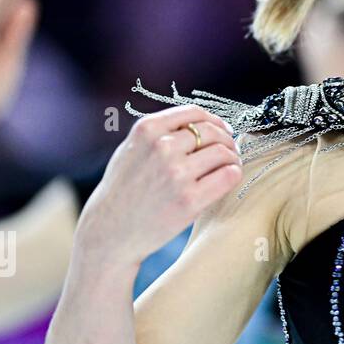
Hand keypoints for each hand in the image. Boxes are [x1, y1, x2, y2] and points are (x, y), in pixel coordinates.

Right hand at [76, 104, 241, 265]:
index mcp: (147, 129)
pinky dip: (234, 173)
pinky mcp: (189, 200)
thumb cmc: (124, 189)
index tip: (222, 130)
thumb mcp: (132, 148)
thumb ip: (161, 132)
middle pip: (212, 132)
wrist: (109, 230)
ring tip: (230, 165)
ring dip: (233, 157)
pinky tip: (228, 178)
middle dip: (227, 140)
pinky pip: (228, 176)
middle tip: (230, 150)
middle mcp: (162, 147)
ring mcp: (176, 173)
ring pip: (223, 152)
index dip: (215, 120)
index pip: (195, 112)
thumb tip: (204, 122)